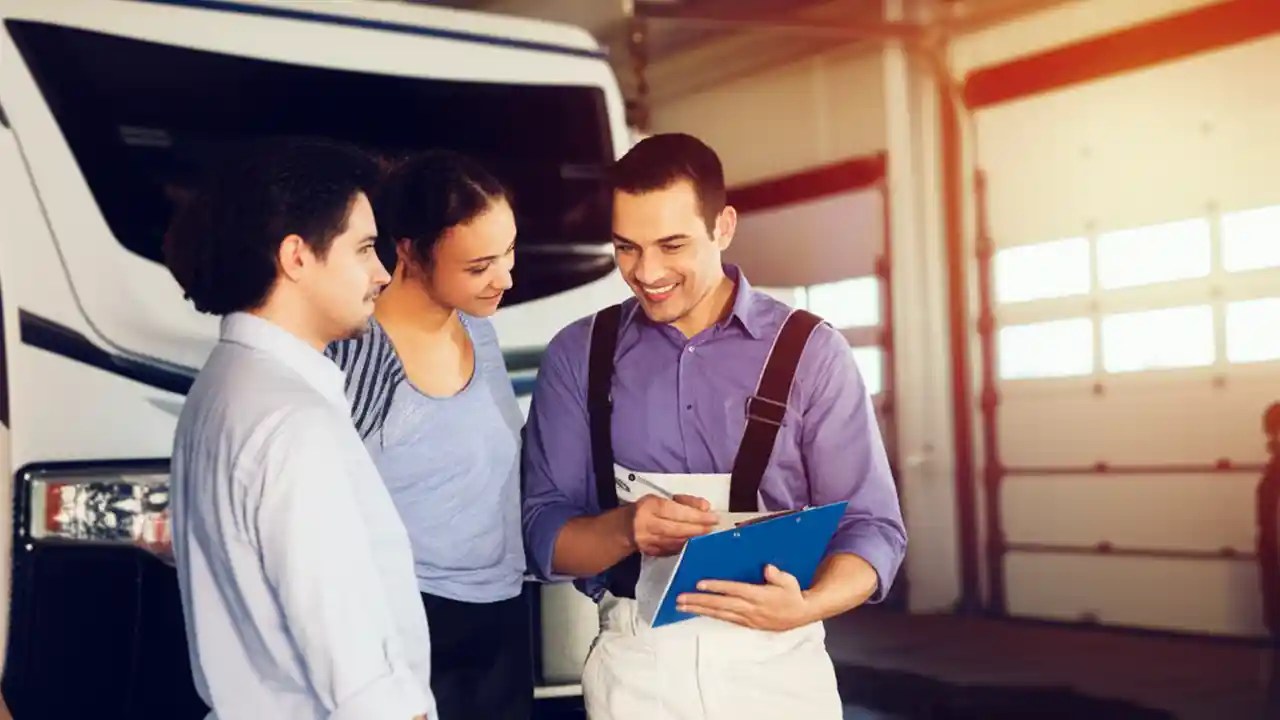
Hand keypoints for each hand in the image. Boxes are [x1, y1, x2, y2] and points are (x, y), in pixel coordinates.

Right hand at [629, 494, 717, 556]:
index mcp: (651, 507)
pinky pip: (673, 550)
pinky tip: (696, 543)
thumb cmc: (648, 510)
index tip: (712, 517)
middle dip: (698, 529)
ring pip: (677, 542)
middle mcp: (648, 525)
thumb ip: (686, 502)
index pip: (676, 512)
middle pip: (677, 529)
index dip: (696, 516)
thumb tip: (705, 507)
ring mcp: (649, 541)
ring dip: (695, 539)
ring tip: (708, 535)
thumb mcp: (664, 498)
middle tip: (713, 528)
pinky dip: (687, 546)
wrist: (626, 528)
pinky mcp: (653, 552)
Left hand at [675, 564, 815, 631]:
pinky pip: (725, 619)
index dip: (717, 587)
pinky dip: (710, 615)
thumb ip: (777, 575)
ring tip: (681, 606)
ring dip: (699, 610)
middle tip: (679, 599)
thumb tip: (767, 568)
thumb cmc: (793, 594)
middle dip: (699, 601)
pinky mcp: (747, 624)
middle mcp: (750, 609)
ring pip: (719, 614)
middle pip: (720, 604)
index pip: (734, 590)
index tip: (700, 584)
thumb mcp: (789, 581)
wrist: (801, 615)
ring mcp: (747, 618)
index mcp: (759, 596)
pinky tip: (698, 612)